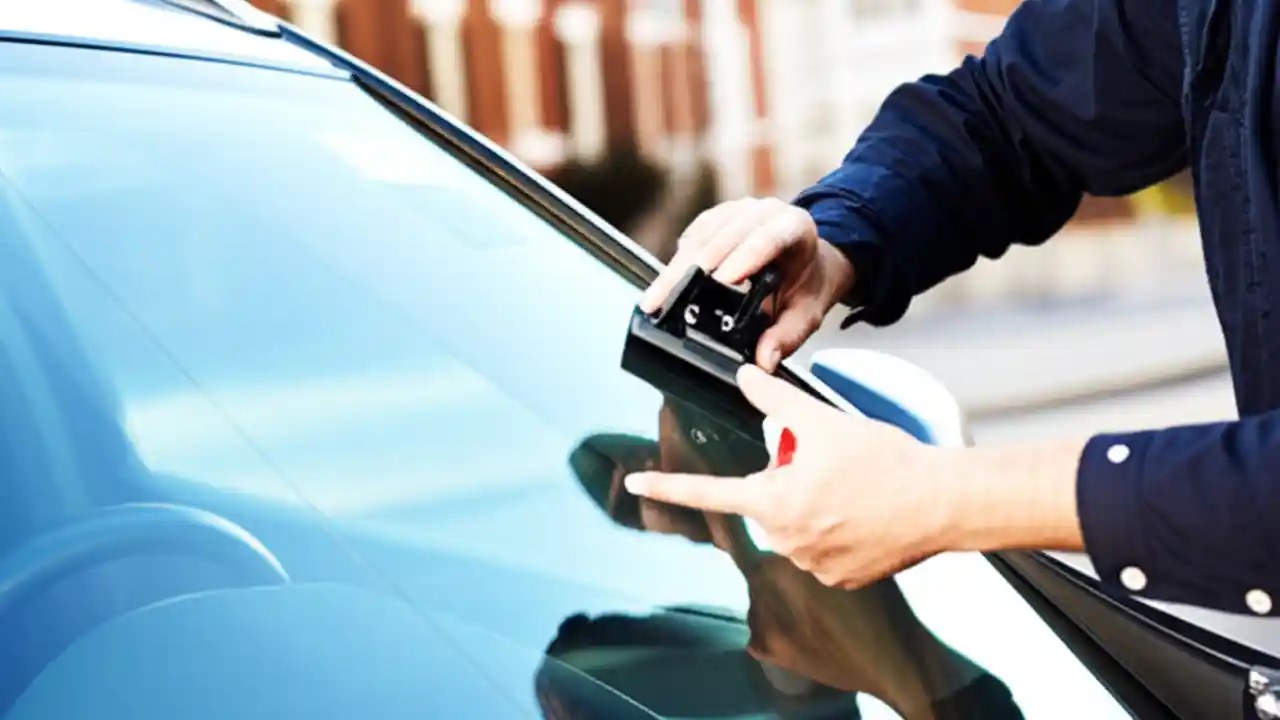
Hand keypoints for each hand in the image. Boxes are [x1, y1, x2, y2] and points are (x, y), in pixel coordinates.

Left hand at [625, 363, 956, 589]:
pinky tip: (864, 515)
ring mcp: (814, 566)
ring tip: (854, 489)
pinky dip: (837, 530)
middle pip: (767, 500)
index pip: (709, 492)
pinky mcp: (841, 580)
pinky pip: (823, 550)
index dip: (667, 486)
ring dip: (813, 506)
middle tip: (828, 465)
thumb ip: (775, 400)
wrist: (942, 503)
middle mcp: (788, 540)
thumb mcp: (823, 420)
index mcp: (775, 502)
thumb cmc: (886, 462)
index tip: (635, 482)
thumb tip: (746, 375)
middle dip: (787, 480)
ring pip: (796, 525)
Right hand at [639, 198, 855, 371]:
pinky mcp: (717, 217)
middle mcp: (765, 212)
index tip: (722, 280)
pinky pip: (692, 235)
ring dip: (677, 268)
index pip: (768, 238)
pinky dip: (677, 260)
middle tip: (670, 299)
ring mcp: (738, 211)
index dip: (744, 257)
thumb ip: (787, 336)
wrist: (808, 262)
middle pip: (725, 237)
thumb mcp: (807, 313)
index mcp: (794, 227)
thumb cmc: (807, 285)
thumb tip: (763, 360)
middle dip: (694, 269)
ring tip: (657, 298)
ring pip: (702, 236)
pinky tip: (665, 283)